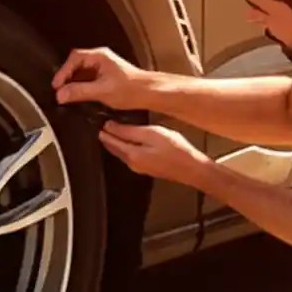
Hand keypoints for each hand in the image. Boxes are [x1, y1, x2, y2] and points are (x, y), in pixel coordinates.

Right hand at [52, 47, 148, 109]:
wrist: (149, 94)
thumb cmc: (132, 89)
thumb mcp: (102, 91)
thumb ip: (80, 92)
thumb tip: (62, 94)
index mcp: (100, 57)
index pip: (74, 59)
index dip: (63, 71)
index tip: (57, 84)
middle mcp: (100, 59)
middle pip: (76, 64)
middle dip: (67, 78)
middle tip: (60, 91)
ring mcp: (103, 68)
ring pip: (81, 73)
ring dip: (74, 83)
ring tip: (68, 95)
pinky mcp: (105, 77)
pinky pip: (87, 79)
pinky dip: (81, 87)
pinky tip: (80, 97)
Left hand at [97, 122, 211, 186]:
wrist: (193, 169)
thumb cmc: (177, 151)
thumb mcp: (151, 134)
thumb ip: (129, 131)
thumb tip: (109, 127)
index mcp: (131, 155)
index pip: (110, 141)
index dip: (103, 130)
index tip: (98, 122)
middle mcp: (133, 164)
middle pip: (114, 148)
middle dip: (107, 138)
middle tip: (101, 126)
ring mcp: (141, 168)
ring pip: (123, 153)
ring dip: (117, 142)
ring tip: (113, 131)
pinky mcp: (149, 168)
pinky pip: (132, 156)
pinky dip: (127, 147)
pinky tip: (131, 141)